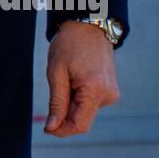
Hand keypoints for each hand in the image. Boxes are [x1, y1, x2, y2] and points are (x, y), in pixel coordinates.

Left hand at [44, 19, 119, 136]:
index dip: (62, 131)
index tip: (47, 127)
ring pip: (86, 112)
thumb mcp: (56, 73)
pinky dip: (79, 99)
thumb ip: (56, 103)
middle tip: (53, 97)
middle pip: (83, 120)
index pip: (80, 125)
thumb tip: (52, 127)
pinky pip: (91, 103)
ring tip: (66, 80)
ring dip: (71, 105)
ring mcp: (111, 93)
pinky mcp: (110, 91)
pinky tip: (74, 80)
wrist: (88, 26)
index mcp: (95, 89)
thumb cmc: (69, 45)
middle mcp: (108, 95)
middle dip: (65, 117)